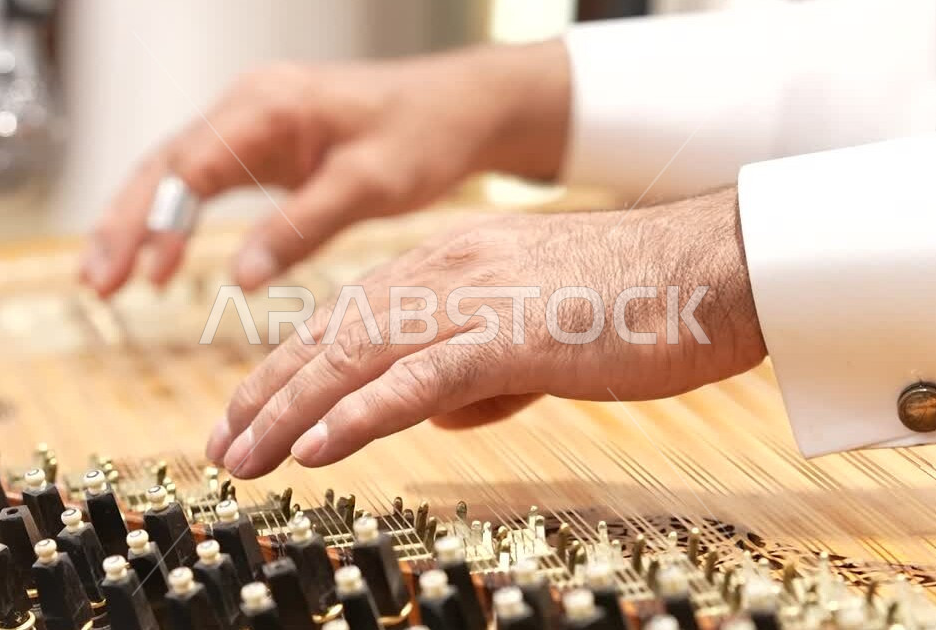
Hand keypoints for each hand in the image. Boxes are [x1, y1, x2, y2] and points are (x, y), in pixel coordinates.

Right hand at [80, 41, 569, 296]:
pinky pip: (202, 180)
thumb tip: (242, 279)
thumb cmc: (422, 135)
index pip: (191, 166)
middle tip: (94, 285)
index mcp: (269, 106)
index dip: (160, 222)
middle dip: (123, 225)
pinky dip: (174, 218)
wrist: (457, 108)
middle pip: (165, 166)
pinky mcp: (262, 144)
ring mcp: (251, 122)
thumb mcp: (369, 186)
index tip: (142, 275)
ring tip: (103, 281)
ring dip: (137, 224)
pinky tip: (154, 256)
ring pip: (174, 173)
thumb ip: (303, 229)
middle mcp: (249, 106)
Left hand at [208, 187, 767, 477]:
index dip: (291, 364)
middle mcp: (449, 271)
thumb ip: (477, 365)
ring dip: (289, 409)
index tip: (250, 407)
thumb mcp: (538, 329)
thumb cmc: (636, 303)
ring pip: (358, 355)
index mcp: (452, 263)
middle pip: (334, 334)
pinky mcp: (512, 336)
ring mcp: (477, 299)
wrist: (714, 270)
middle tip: (221, 442)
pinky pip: (416, 379)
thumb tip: (433, 411)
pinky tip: (312, 446)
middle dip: (267, 391)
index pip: (348, 316)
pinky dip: (357, 414)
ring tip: (240, 456)